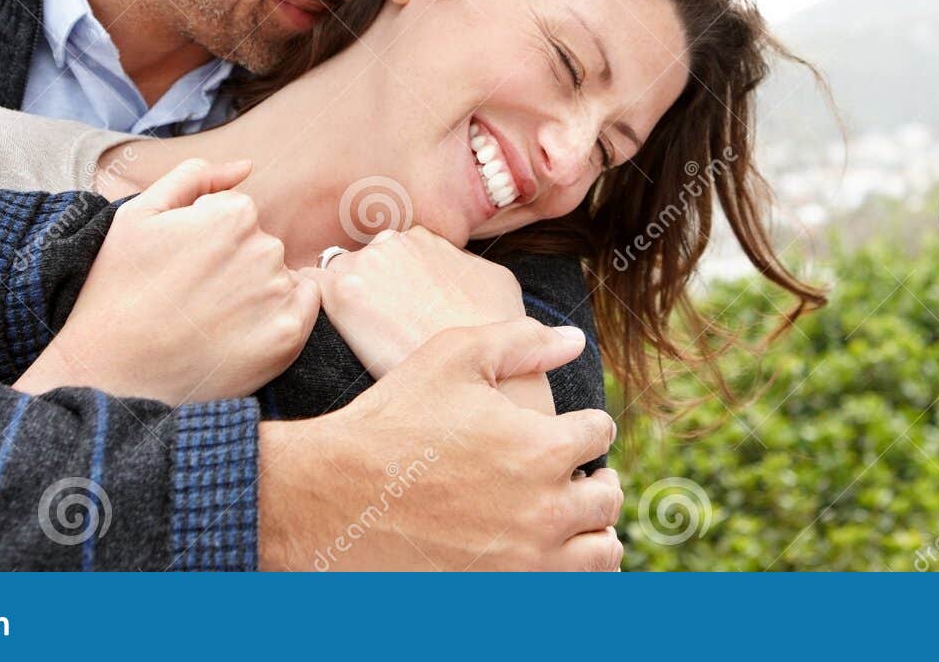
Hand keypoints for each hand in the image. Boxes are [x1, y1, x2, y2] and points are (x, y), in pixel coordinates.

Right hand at [15, 158, 319, 403]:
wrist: (109, 370)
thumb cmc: (117, 287)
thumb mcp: (139, 214)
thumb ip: (195, 177)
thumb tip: (247, 167)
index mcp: (233, 214)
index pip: (238, 218)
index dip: (206, 244)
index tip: (181, 270)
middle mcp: (265, 249)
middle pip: (262, 248)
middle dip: (234, 267)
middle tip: (191, 298)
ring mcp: (278, 296)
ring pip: (279, 280)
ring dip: (254, 294)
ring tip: (208, 320)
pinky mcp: (288, 338)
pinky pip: (301, 311)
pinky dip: (277, 319)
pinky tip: (237, 335)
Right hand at [260, 317, 622, 570]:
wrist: (330, 500)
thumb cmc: (389, 422)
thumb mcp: (451, 357)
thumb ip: (520, 341)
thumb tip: (573, 340)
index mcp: (543, 448)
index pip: (600, 434)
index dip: (587, 427)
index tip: (573, 432)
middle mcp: (546, 510)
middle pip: (608, 499)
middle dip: (598, 481)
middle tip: (583, 477)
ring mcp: (526, 565)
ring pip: (601, 557)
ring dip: (595, 534)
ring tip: (577, 523)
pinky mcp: (503, 599)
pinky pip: (564, 596)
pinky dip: (566, 576)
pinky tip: (544, 557)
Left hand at [304, 226, 525, 377]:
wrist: (474, 360)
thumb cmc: (491, 327)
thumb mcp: (494, 278)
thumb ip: (463, 264)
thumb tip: (459, 270)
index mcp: (420, 237)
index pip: (391, 255)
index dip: (391, 285)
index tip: (396, 309)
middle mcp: (389, 242)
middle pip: (363, 264)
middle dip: (368, 290)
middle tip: (380, 327)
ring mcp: (363, 263)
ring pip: (335, 277)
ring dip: (342, 300)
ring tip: (356, 336)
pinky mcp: (340, 292)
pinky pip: (308, 287)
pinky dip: (305, 302)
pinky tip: (315, 325)